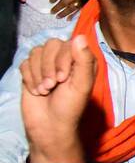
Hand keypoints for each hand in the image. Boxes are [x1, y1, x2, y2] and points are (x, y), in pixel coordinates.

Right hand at [19, 34, 96, 156]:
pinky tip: (36, 90)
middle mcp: (64, 58)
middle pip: (50, 45)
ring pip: (35, 52)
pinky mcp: (31, 72)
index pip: (68, 43)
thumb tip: (79, 37)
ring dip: (38, 73)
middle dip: (48, 67)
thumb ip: (83, 60)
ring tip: (45, 90)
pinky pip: (24, 63)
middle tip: (52, 86)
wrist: (49, 126)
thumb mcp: (82, 85)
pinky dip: (29, 78)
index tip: (62, 79)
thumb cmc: (70, 107)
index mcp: (81, 59)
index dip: (62, 60)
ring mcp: (46, 64)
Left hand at [49, 0, 80, 18]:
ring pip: (70, 8)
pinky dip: (72, 15)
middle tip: (52, 12)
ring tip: (57, 16)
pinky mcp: (85, 4)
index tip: (51, 1)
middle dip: (57, 7)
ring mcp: (80, 0)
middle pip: (63, 2)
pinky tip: (68, 19)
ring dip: (63, 13)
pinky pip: (78, 11)